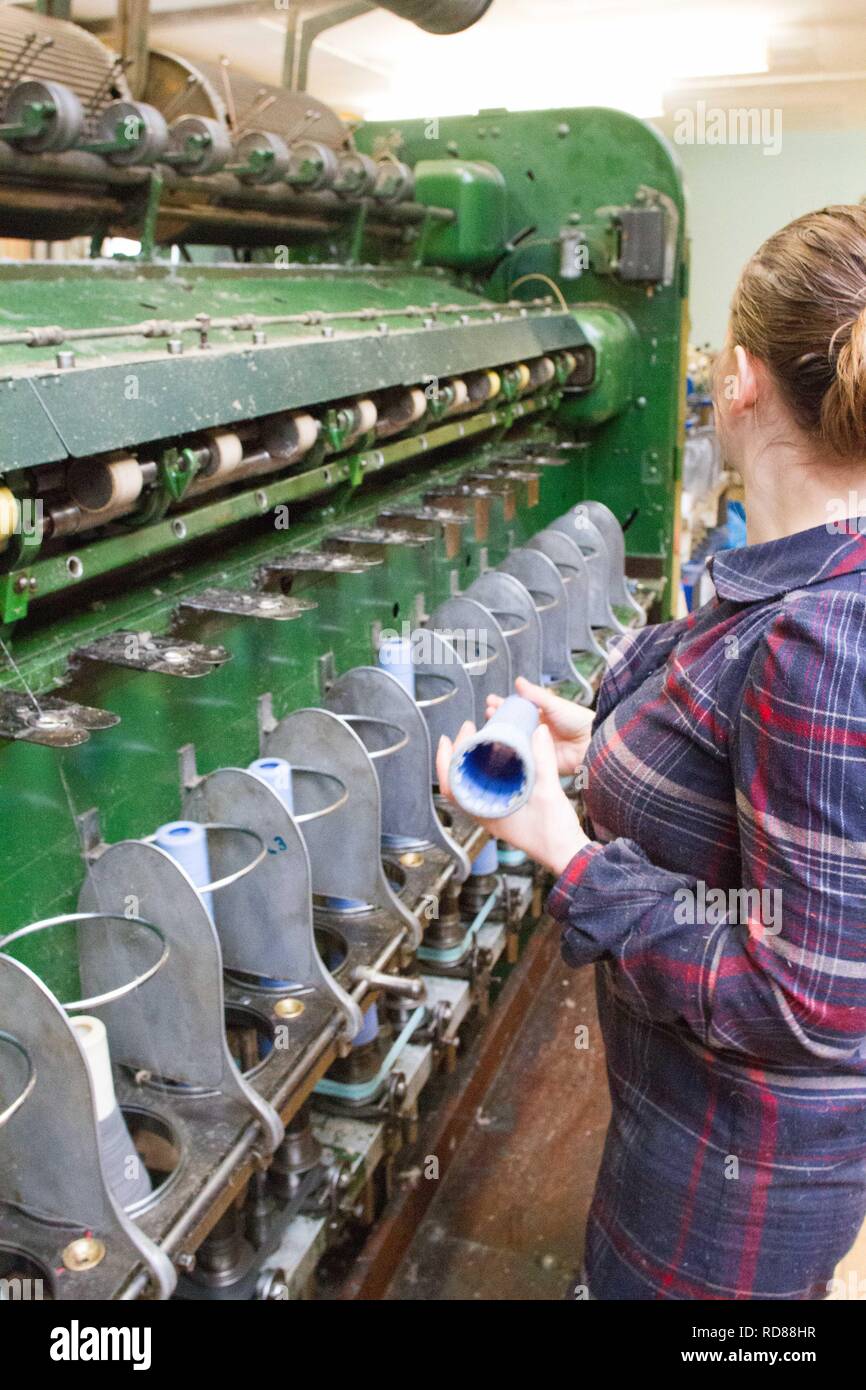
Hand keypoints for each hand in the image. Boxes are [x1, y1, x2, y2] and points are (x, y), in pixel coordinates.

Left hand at [436, 719, 588, 877]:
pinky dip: (487, 770)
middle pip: (459, 781)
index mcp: (486, 812)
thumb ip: (543, 759)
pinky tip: (497, 757)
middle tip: (469, 729)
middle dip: (459, 753)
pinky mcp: (507, 811)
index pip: (451, 786)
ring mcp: (496, 812)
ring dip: (472, 760)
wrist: (566, 854)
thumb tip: (539, 731)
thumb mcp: (548, 792)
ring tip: (479, 739)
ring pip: (473, 783)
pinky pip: (488, 787)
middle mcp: (486, 813)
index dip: (445, 761)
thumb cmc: (553, 834)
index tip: (447, 739)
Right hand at [485, 676, 593, 775]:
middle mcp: (536, 730)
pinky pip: (521, 757)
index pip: (517, 709)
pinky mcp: (537, 761)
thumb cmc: (576, 720)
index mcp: (541, 715)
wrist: (590, 742)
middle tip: (486, 713)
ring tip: (488, 728)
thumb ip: (535, 694)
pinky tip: (498, 749)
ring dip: (501, 735)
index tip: (489, 701)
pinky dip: (510, 754)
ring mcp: (535, 746)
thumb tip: (518, 680)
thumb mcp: (553, 704)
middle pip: (513, 725)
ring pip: (514, 741)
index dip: (503, 706)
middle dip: (499, 719)